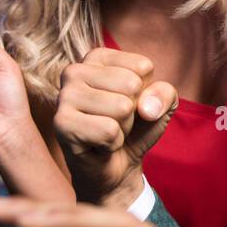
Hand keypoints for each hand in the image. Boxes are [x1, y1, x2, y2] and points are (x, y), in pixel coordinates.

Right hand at [53, 48, 177, 206]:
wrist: (118, 168)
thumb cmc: (135, 130)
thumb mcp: (160, 106)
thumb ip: (165, 93)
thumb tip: (146, 107)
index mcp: (96, 58)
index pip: (143, 66)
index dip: (145, 92)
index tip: (129, 105)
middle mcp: (74, 71)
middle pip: (132, 85)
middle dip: (133, 112)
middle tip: (116, 122)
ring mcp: (64, 96)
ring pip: (121, 107)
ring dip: (122, 128)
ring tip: (107, 133)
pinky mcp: (61, 123)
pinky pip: (109, 131)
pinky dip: (112, 144)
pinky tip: (98, 145)